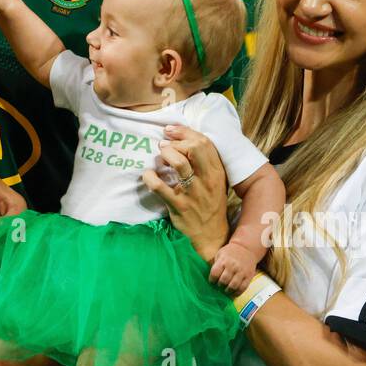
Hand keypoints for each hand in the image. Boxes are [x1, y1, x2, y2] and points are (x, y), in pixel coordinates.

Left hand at [140, 124, 229, 261]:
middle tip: (164, 145)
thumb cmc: (210, 204)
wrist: (210, 235)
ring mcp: (192, 193)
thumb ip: (205, 163)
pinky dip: (150, 177)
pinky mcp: (178, 205)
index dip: (184, 132)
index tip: (170, 130)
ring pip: (178, 163)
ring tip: (159, 157)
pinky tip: (148, 175)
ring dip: (165, 155)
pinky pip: (160, 187)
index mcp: (216, 172)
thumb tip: (184, 141)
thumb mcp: (216, 182)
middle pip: (194, 148)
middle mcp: (207, 180)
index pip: (204, 142)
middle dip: (175, 142)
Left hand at [210, 241, 259, 293]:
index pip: (214, 274)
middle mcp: (232, 266)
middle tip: (219, 286)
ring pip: (233, 286)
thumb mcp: (220, 254)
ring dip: (228, 291)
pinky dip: (237, 293)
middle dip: (220, 285)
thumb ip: (215, 265)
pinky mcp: (249, 276)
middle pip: (223, 281)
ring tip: (226, 290)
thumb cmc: (230, 252)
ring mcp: (241, 272)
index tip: (212, 282)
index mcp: (223, 260)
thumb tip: (211, 278)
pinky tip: (233, 293)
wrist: (246, 248)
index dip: (212, 280)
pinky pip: (243, 288)